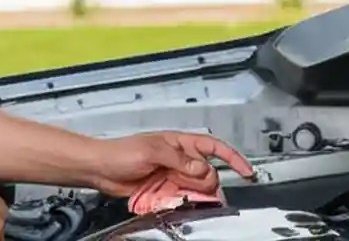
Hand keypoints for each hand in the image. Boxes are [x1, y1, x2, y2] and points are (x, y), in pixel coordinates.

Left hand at [86, 132, 255, 198]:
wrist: (101, 169)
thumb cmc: (122, 153)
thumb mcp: (152, 151)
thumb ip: (179, 160)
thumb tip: (204, 168)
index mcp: (179, 143)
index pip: (213, 147)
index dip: (232, 157)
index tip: (247, 171)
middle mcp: (180, 159)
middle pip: (208, 172)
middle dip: (208, 182)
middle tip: (196, 188)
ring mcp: (173, 176)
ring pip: (197, 188)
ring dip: (198, 195)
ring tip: (189, 198)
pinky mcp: (165, 191)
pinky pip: (183, 198)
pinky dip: (186, 202)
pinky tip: (180, 204)